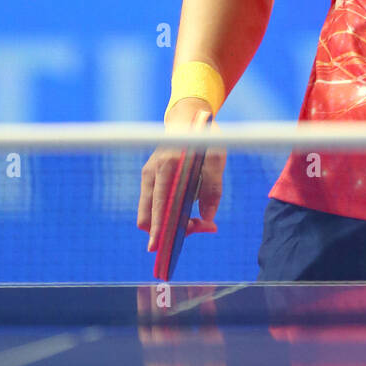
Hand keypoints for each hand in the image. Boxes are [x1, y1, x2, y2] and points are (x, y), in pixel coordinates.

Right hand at [138, 98, 224, 250]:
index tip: (160, 248)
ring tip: (200, 222)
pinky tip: (192, 214)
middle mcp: (152, 174)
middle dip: (170, 232)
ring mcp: (149, 177)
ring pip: (151, 214)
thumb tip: (208, 218)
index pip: (156, 206)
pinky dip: (169, 215)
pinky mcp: (151, 179)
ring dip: (172, 224)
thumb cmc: (204, 138)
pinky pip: (155, 205)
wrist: (188, 117)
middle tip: (200, 228)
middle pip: (148, 217)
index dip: (157, 230)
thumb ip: (213, 187)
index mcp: (166, 167)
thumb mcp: (217, 157)